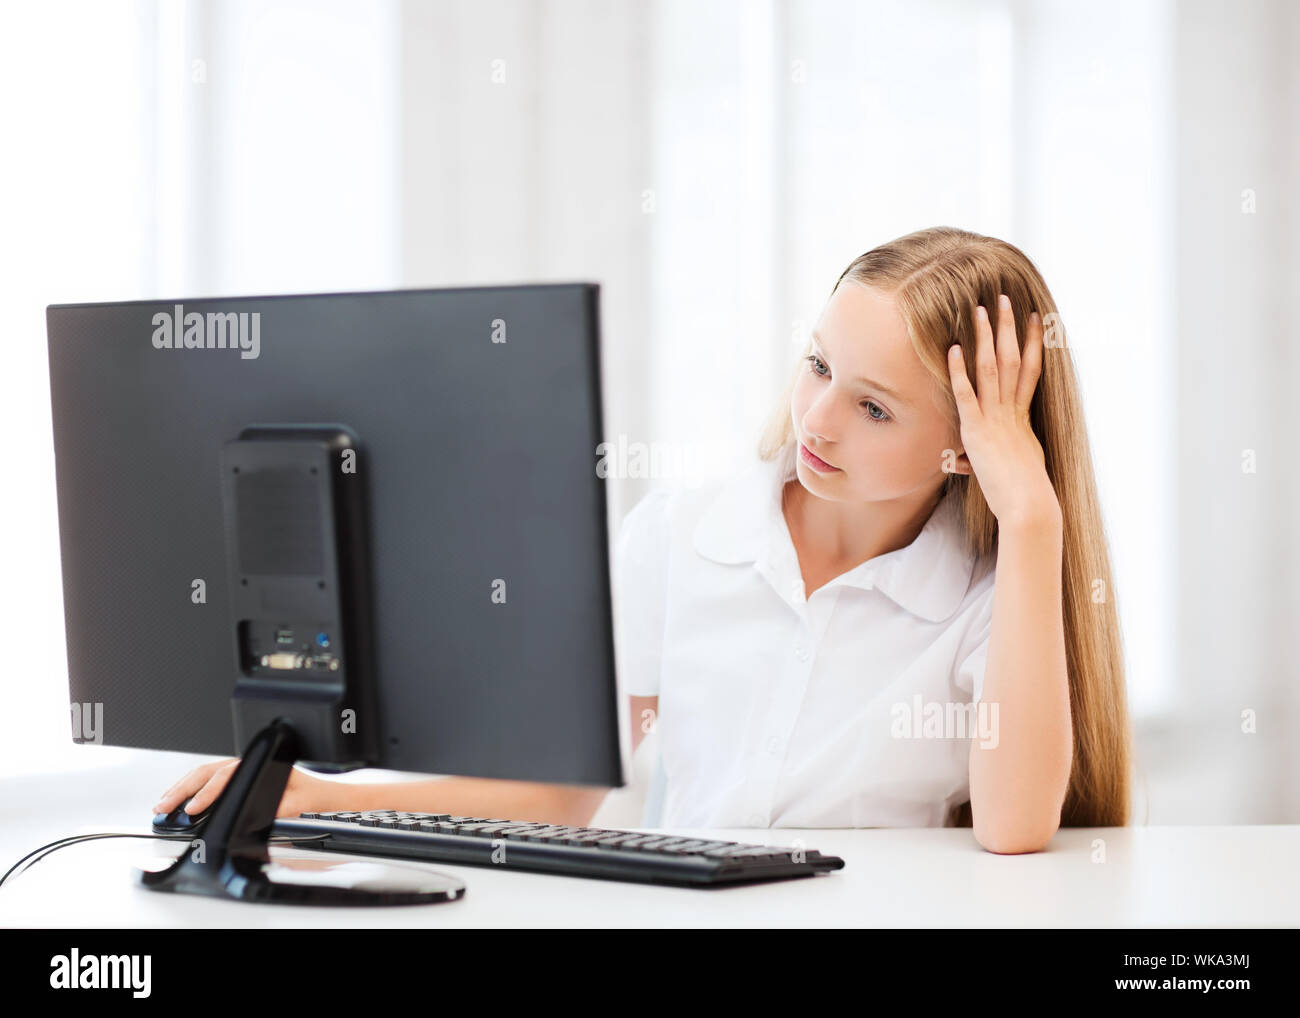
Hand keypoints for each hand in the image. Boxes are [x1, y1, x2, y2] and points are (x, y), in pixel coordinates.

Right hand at [152, 757, 338, 818]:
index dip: (206, 793)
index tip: (191, 808)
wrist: (322, 791)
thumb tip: (254, 813)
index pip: (226, 777)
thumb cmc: (310, 794)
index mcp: (262, 764)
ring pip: (204, 773)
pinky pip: (209, 779)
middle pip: (207, 772)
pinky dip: (190, 788)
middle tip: (163, 807)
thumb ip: (277, 808)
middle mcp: (249, 763)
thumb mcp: (297, 803)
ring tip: (162, 803)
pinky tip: (179, 799)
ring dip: (181, 787)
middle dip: (182, 789)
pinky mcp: (238, 776)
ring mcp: (241, 767)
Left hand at [947, 293, 1059, 528]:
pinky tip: (954, 349)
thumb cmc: (1019, 495)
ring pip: (991, 368)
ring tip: (980, 309)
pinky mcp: (977, 430)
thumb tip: (954, 460)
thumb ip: (973, 459)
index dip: (1031, 343)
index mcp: (1022, 418)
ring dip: (985, 337)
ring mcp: (995, 418)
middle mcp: (1011, 411)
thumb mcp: (998, 471)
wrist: (1029, 505)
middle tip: (1003, 298)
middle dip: (1007, 327)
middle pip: (1011, 359)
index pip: (1029, 371)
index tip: (1034, 319)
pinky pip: (967, 394)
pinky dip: (959, 371)